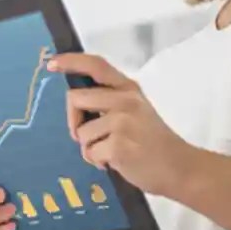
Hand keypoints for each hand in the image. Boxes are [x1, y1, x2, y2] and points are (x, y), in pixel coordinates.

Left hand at [51, 53, 199, 198]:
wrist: (179, 167)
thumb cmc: (153, 142)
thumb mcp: (137, 110)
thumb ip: (110, 102)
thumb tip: (75, 101)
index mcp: (129, 89)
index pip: (96, 65)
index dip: (71, 61)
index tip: (52, 64)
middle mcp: (125, 100)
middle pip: (75, 99)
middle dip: (73, 121)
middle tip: (85, 136)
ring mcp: (122, 123)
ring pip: (81, 132)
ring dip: (89, 147)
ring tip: (111, 152)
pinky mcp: (119, 146)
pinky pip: (89, 152)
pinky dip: (97, 161)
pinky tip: (116, 162)